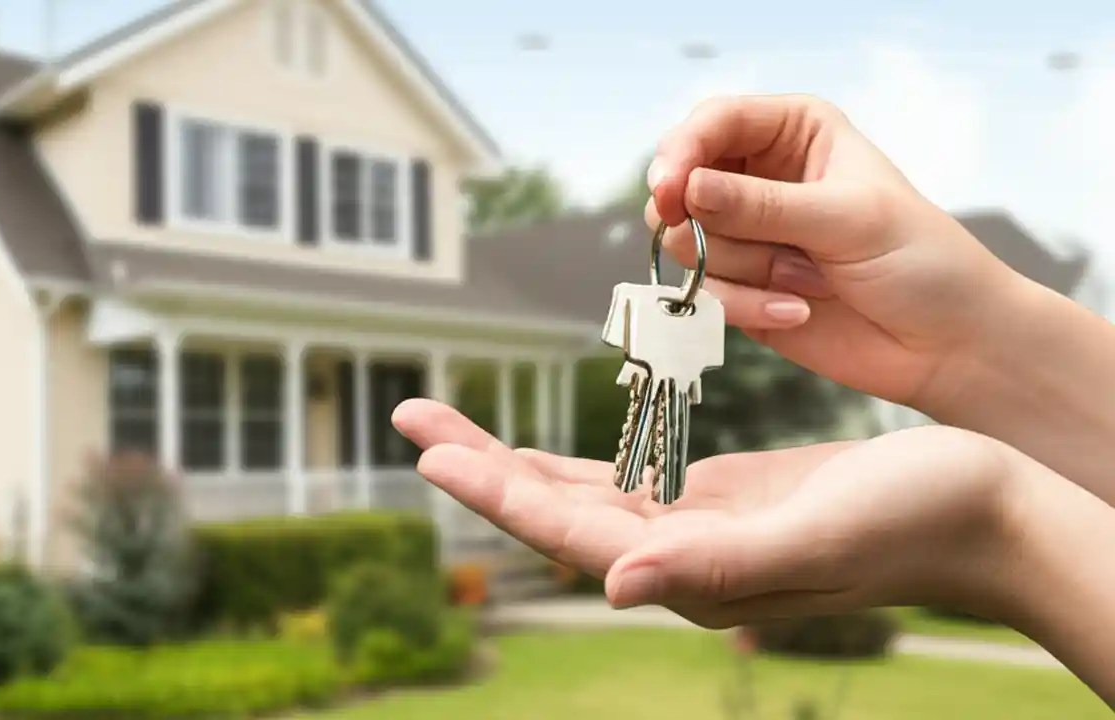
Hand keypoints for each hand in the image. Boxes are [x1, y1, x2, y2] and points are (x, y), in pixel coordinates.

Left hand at [393, 399, 1021, 627]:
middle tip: (411, 417)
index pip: (569, 530)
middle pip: (553, 512)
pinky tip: (535, 452)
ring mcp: (695, 530)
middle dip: (479, 466)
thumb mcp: (817, 535)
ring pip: (577, 495)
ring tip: (447, 424)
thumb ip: (719, 566)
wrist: (977, 511)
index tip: (430, 451)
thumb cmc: (914, 521)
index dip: (495, 492)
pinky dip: (568, 462)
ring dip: (509, 460)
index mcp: (693, 572)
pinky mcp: (716, 500)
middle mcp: (679, 558)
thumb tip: (613, 585)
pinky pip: (622, 482)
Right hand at [644, 94, 1026, 409]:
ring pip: (685, 242)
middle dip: (704, 219)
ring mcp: (746, 238)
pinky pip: (701, 293)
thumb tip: (688, 190)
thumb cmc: (922, 262)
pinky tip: (797, 309)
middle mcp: (760, 180)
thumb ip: (763, 205)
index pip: (713, 123)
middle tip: (711, 237)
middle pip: (682, 184)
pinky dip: (744, 306)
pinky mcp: (739, 289)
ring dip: (744, 268)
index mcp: (793, 134)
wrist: (946, 345)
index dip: (683, 152)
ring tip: (808, 279)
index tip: (670, 190)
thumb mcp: (847, 219)